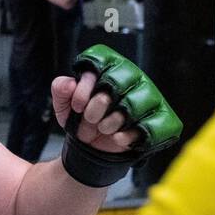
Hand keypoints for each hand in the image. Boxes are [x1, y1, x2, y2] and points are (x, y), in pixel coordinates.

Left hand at [52, 45, 182, 187]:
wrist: (90, 146)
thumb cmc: (80, 118)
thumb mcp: (63, 103)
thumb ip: (60, 88)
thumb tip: (71, 83)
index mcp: (109, 68)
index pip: (99, 67)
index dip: (84, 89)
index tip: (77, 106)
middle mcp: (131, 79)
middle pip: (115, 85)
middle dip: (95, 107)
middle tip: (88, 118)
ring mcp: (146, 100)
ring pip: (128, 107)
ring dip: (107, 124)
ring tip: (102, 128)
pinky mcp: (153, 121)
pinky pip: (142, 127)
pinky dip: (122, 136)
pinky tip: (115, 138)